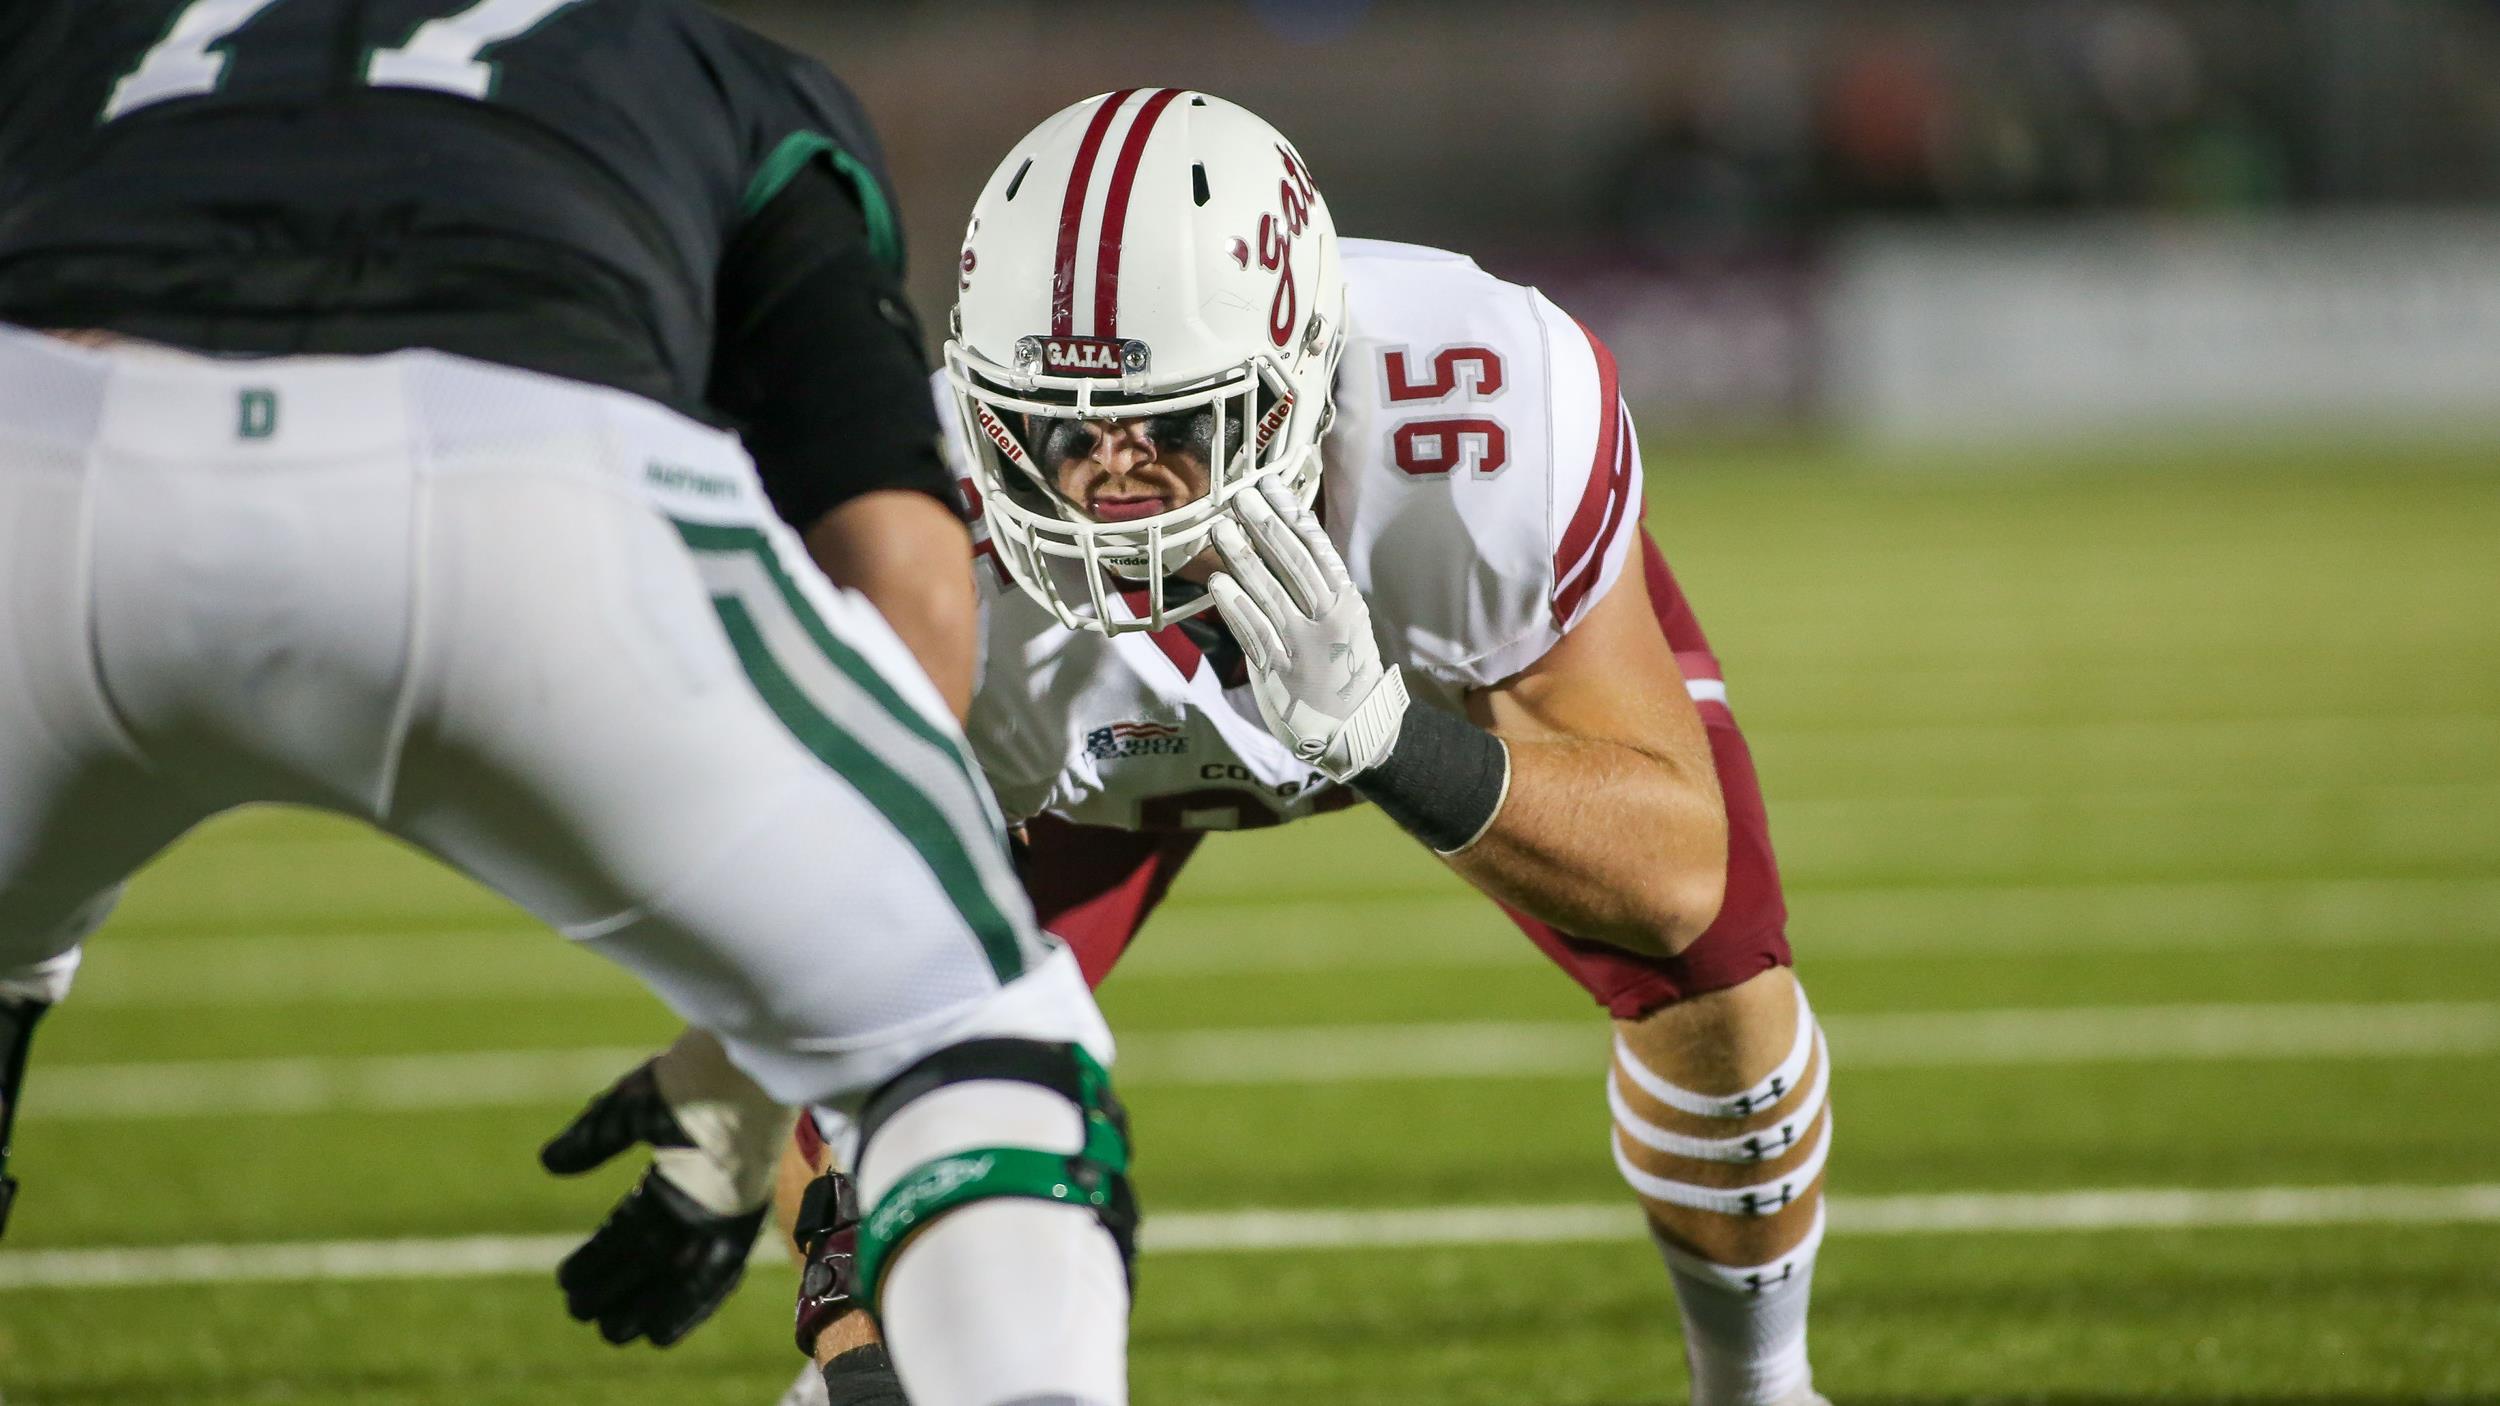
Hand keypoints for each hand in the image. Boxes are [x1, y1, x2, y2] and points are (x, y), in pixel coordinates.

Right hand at [540, 1030, 789, 1346]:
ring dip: (647, 1303)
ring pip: (679, 1272)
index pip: (629, 1225)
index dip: (598, 1255)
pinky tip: (659, 1333)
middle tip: (580, 1313)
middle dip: (616, 1286)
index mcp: (674, 1169)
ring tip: (611, 1334)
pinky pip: (718, 1275)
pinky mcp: (743, 1222)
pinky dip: (691, 1305)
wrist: (737, 1073)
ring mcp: (720, 1210)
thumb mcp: (627, 1110)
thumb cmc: (689, 1078)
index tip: (566, 1279)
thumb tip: (549, 1163)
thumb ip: (593, 1138)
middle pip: (650, 1255)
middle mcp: (698, 1195)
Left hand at [1208, 477, 1408, 781]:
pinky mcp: (1280, 671)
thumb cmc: (1344, 667)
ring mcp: (1303, 645)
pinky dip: (1235, 607)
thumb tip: (1287, 540)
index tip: (1270, 486)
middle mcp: (1327, 619)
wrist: (1354, 729)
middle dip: (1263, 526)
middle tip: (1239, 496)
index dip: (1291, 514)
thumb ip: (1320, 588)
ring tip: (1219, 529)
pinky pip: (1254, 633)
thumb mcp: (1347, 623)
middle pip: (1291, 563)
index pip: (1316, 549)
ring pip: (1268, 592)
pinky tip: (1217, 584)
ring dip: (1241, 558)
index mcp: (1345, 601)